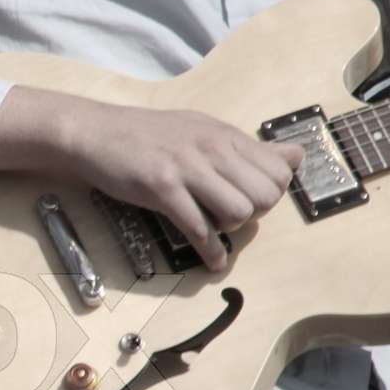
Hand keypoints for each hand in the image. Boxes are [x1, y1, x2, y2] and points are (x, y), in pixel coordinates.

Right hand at [0, 88, 303, 269]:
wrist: (93, 132)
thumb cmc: (144, 136)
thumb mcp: (201, 129)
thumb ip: (246, 147)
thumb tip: (295, 156)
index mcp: (224, 135)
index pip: (279, 170)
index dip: (271, 193)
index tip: (249, 199)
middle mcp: (212, 148)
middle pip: (266, 194)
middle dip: (255, 214)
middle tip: (231, 216)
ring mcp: (186, 168)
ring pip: (239, 211)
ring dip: (231, 228)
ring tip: (214, 228)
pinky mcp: (161, 188)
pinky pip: (199, 227)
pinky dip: (210, 251)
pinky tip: (211, 261)